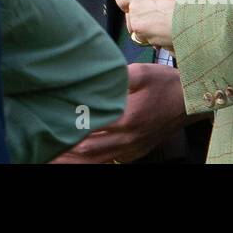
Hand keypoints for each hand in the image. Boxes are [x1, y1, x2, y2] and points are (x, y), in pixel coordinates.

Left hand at [50, 64, 187, 163]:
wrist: (191, 101)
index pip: (90, 125)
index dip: (68, 125)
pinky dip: (90, 159)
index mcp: (127, 118)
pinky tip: (76, 154)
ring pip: (96, 159)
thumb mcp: (141, 72)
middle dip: (64, 147)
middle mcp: (128, 139)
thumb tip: (91, 76)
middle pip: (88, 148)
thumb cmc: (165, 84)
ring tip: (52, 152)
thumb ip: (115, 77)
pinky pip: (108, 161)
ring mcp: (132, 149)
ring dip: (74, 157)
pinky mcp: (135, 153)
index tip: (49, 119)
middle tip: (42, 140)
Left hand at [114, 0, 201, 47]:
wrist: (203, 12)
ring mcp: (135, 8)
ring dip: (142, 26)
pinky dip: (149, 39)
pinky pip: (139, 36)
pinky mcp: (139, 26)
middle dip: (131, 7)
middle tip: (147, 14)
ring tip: (162, 29)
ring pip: (130, 20)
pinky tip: (165, 38)